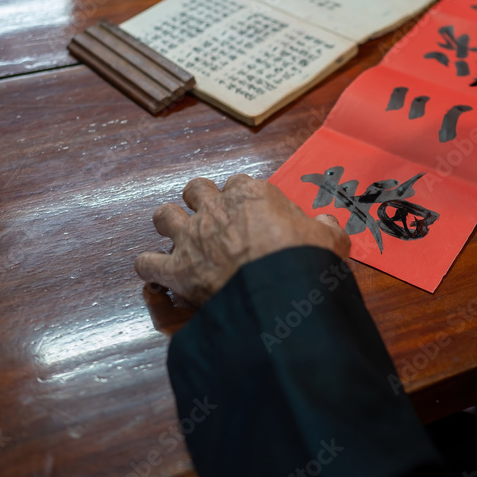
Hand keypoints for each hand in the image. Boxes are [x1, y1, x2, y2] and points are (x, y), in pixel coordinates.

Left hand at [134, 175, 350, 305]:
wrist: (279, 293)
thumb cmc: (304, 261)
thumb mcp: (329, 239)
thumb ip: (325, 228)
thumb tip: (327, 224)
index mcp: (251, 194)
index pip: (239, 183)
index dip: (242, 197)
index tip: (250, 213)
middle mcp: (216, 209)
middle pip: (196, 189)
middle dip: (200, 200)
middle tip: (211, 218)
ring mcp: (191, 238)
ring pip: (164, 216)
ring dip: (169, 224)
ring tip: (178, 237)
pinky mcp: (176, 269)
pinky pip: (147, 263)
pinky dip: (150, 268)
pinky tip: (157, 274)